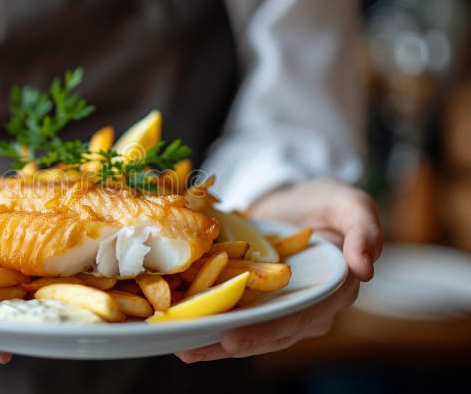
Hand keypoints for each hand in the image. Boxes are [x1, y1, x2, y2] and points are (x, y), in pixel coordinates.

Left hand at [177, 177, 381, 362]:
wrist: (294, 198)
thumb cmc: (326, 202)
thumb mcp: (350, 204)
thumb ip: (364, 230)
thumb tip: (366, 267)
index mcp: (331, 292)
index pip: (298, 319)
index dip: (267, 332)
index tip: (235, 338)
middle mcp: (304, 307)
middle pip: (265, 332)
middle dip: (229, 343)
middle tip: (194, 348)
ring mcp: (276, 305)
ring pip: (246, 328)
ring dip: (212, 341)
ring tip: (180, 345)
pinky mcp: (253, 296)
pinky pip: (232, 313)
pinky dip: (207, 322)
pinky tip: (179, 331)